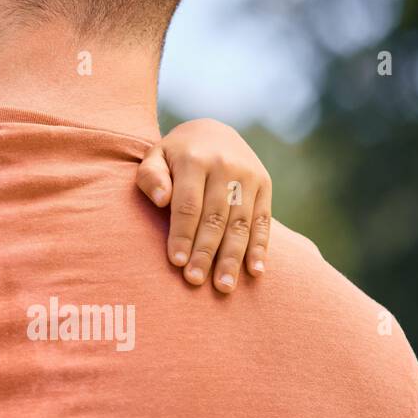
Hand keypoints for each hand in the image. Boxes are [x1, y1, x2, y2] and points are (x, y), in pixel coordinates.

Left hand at [136, 118, 272, 292]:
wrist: (213, 131)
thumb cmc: (175, 155)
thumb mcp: (155, 156)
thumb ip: (151, 176)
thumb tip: (161, 201)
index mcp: (195, 159)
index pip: (188, 205)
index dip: (183, 235)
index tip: (177, 262)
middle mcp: (226, 166)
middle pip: (215, 217)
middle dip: (206, 252)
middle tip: (196, 280)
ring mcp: (249, 176)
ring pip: (241, 223)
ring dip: (233, 257)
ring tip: (224, 286)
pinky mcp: (266, 185)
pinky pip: (263, 221)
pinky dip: (261, 247)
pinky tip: (255, 271)